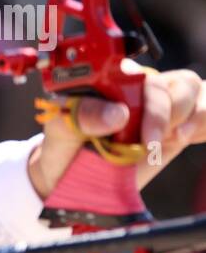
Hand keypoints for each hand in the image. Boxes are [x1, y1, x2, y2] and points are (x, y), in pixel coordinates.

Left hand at [28, 60, 205, 199]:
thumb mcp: (60, 132)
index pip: (142, 73)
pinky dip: (205, 123)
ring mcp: (161, 106)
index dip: (150, 98)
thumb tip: (118, 113)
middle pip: (177, 82)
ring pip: (196, 92)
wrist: (69, 179)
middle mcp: (139, 88)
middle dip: (170, 113)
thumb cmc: (64, 149)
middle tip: (151, 143)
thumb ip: (82, 116)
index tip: (140, 129)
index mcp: (110, 80)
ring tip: (175, 139)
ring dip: (194, 116)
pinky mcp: (177, 125)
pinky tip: (189, 137)